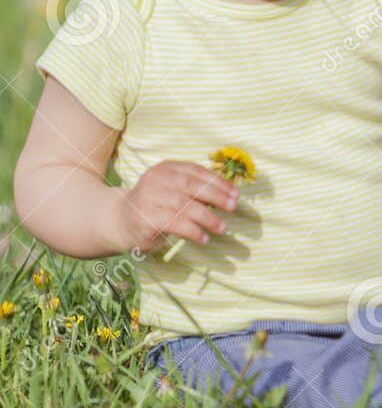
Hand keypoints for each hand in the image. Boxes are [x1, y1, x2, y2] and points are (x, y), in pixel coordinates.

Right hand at [117, 160, 240, 253]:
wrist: (120, 221)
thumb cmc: (156, 206)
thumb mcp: (174, 191)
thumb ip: (195, 190)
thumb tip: (229, 196)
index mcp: (167, 168)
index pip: (197, 171)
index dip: (219, 182)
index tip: (236, 193)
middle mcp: (157, 179)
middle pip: (192, 185)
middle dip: (217, 196)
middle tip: (234, 207)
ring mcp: (149, 197)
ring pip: (185, 205)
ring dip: (208, 218)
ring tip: (223, 228)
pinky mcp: (146, 218)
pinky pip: (174, 224)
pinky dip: (192, 231)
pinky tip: (204, 239)